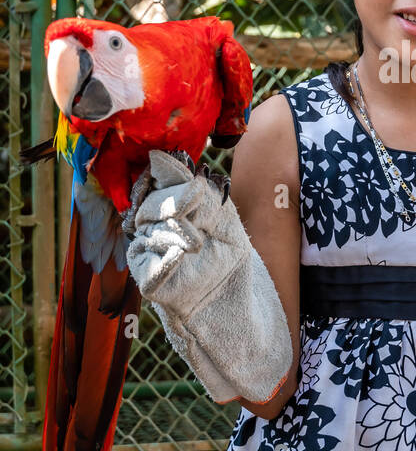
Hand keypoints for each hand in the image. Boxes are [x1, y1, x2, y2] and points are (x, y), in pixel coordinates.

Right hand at [123, 148, 241, 310]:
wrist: (232, 288)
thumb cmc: (226, 247)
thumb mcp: (222, 215)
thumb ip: (199, 192)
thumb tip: (166, 162)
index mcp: (168, 204)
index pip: (156, 182)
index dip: (167, 176)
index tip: (191, 182)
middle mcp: (153, 224)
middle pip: (151, 207)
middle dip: (173, 203)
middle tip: (195, 200)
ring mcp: (148, 251)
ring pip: (151, 235)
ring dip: (175, 234)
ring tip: (197, 244)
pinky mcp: (149, 279)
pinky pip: (149, 271)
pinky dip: (164, 264)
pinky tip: (179, 257)